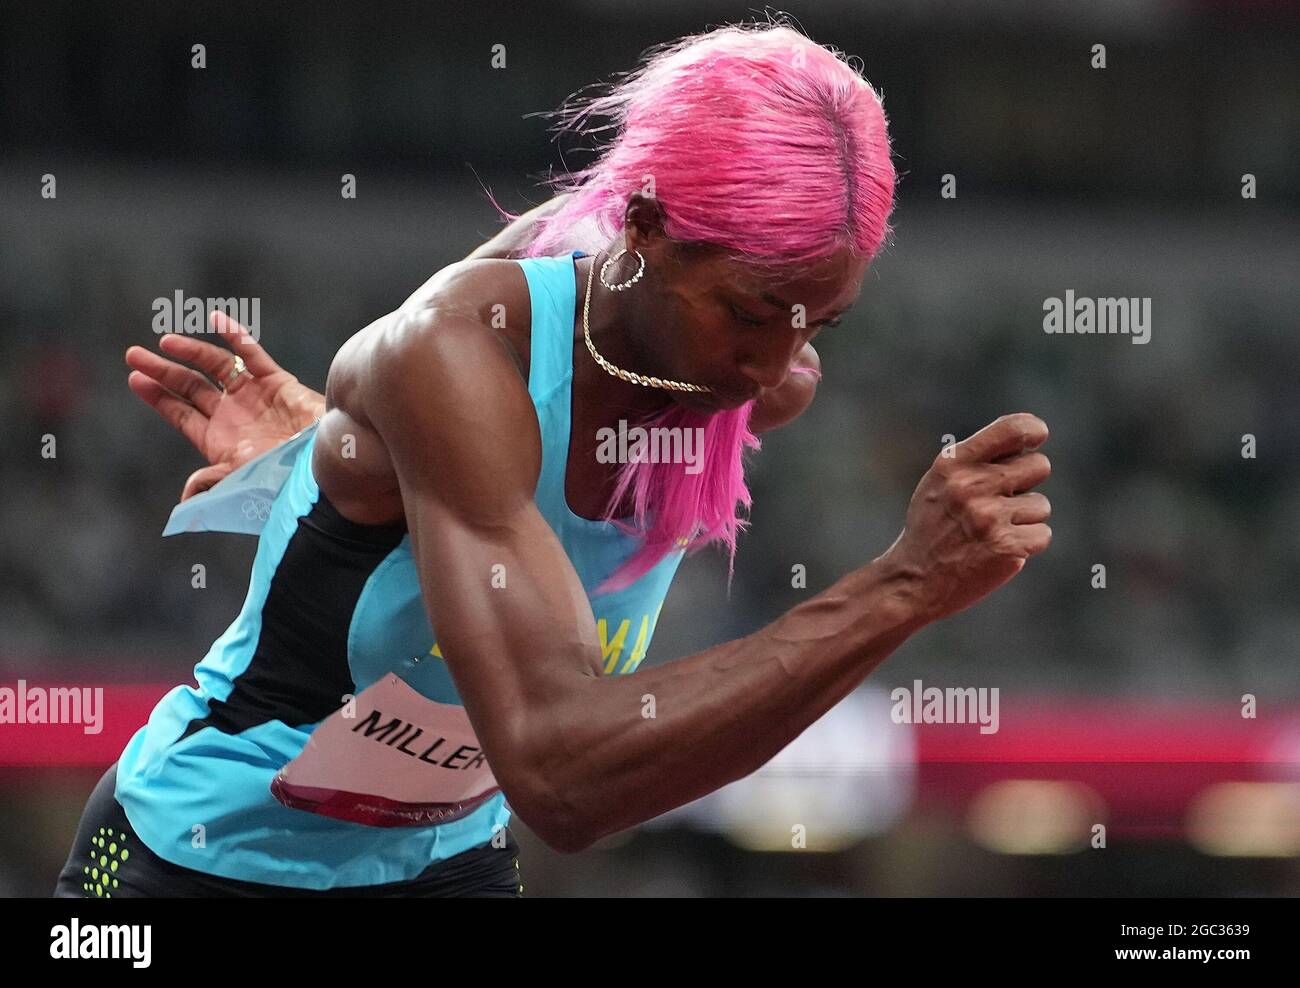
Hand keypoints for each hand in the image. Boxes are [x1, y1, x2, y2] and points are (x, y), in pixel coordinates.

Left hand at [126, 311, 325, 499]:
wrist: (325, 465)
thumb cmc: (285, 478)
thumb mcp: (242, 483)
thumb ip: (212, 483)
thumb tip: (185, 496)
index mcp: (220, 440)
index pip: (182, 413)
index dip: (158, 396)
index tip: (135, 378)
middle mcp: (234, 415)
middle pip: (190, 387)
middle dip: (162, 370)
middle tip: (134, 354)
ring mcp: (254, 396)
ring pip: (215, 367)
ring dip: (190, 352)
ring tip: (166, 341)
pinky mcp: (277, 382)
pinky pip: (253, 355)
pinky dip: (236, 337)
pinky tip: (216, 320)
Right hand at [881, 413, 1051, 622]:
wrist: (913, 580)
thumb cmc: (933, 527)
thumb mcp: (940, 482)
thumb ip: (977, 459)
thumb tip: (1029, 437)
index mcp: (953, 464)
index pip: (1012, 429)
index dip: (1033, 430)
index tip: (1038, 435)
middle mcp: (971, 486)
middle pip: (1040, 465)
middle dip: (1027, 483)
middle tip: (999, 502)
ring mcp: (990, 518)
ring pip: (1041, 505)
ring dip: (1023, 519)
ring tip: (989, 532)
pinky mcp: (1007, 547)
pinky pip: (1042, 535)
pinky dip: (1026, 544)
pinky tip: (997, 550)